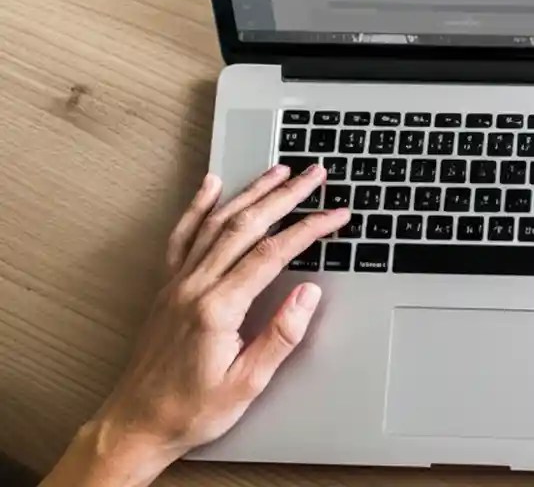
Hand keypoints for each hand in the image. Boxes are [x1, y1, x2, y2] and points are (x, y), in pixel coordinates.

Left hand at [43, 165, 348, 486]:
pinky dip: (198, 207)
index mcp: (217, 309)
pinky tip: (211, 186)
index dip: (309, 229)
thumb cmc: (191, 409)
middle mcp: (194, 287)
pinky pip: (183, 237)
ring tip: (278, 172)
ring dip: (250, 192)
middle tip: (313, 175)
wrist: (137, 423)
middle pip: (246, 226)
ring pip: (217, 224)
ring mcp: (177, 283)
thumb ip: (281, 336)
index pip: (273, 254)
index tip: (335, 215)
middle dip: (285, 195)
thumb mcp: (247, 384)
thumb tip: (309, 296)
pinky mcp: (167, 288)